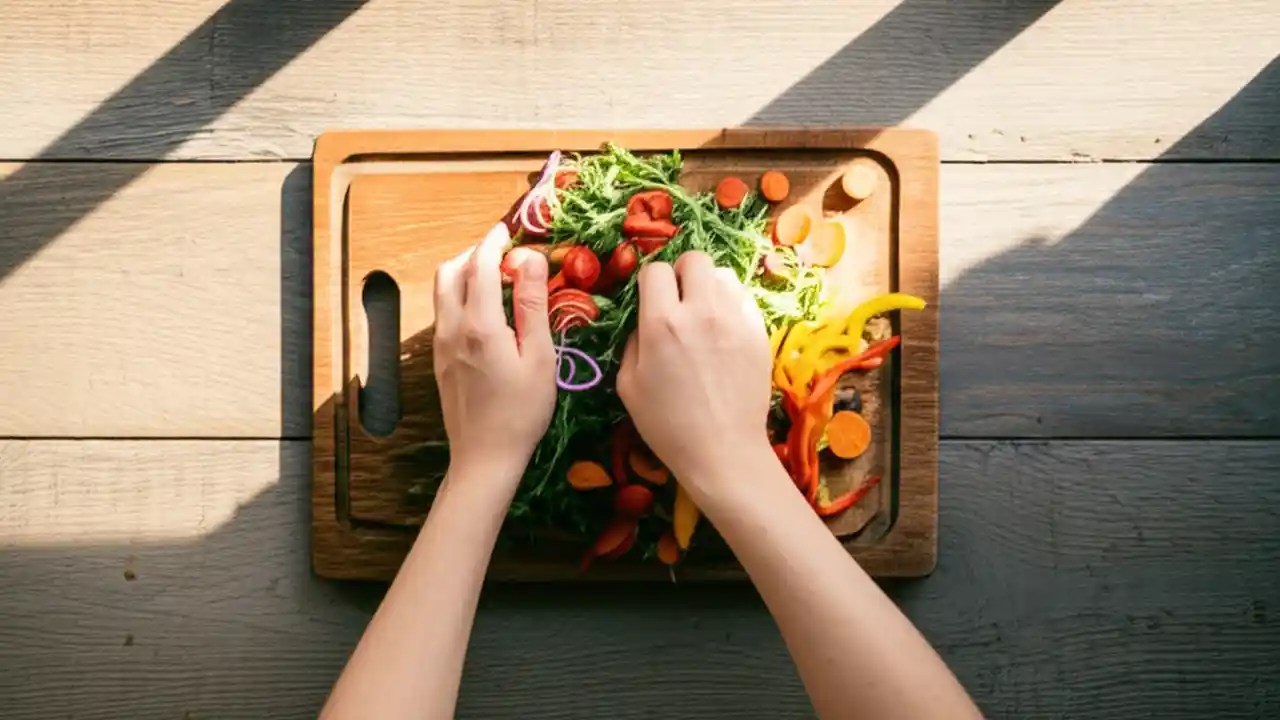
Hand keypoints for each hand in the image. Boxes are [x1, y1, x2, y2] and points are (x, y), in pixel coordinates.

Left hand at [433, 223, 556, 477]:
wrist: (485, 457)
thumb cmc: (522, 412)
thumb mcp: (539, 357)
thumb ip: (532, 304)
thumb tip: (530, 259)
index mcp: (479, 325)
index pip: (480, 265)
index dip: (493, 242)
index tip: (507, 230)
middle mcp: (452, 329)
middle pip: (451, 271)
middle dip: (474, 253)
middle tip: (502, 251)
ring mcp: (441, 345)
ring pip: (442, 292)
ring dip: (464, 273)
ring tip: (494, 276)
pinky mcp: (439, 360)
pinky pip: (444, 313)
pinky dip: (460, 296)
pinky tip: (484, 309)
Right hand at [617, 252, 774, 488]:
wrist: (723, 450)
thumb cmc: (667, 424)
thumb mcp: (628, 384)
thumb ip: (633, 341)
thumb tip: (645, 320)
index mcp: (662, 322)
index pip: (655, 270)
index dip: (650, 282)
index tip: (651, 300)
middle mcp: (700, 311)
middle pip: (694, 259)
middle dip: (682, 273)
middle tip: (679, 299)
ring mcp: (735, 319)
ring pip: (723, 274)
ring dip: (709, 287)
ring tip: (704, 314)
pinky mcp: (758, 332)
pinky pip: (744, 299)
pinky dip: (731, 306)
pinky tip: (724, 331)